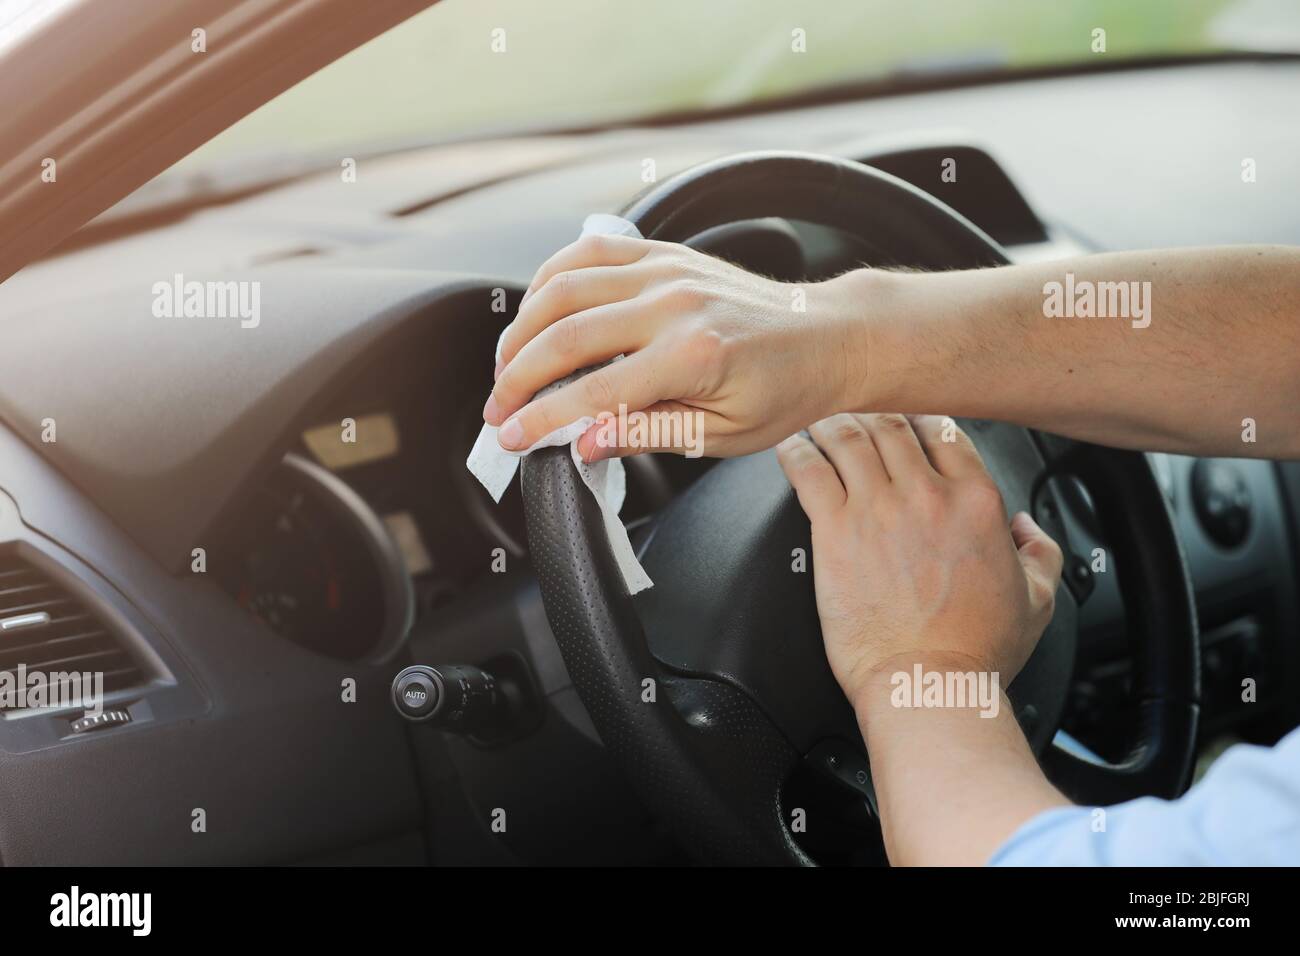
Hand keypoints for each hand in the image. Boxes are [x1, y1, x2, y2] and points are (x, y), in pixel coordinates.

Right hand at [482, 234, 866, 459]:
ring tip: (505, 365)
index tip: (510, 437)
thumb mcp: (723, 435)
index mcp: (693, 356)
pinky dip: (550, 278)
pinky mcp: (664, 252)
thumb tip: (584, 444)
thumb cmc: (784, 390)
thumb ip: (649, 433)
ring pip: (564, 286)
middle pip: (564, 334)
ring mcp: (666, 270)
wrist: (827, 337)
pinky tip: (535, 310)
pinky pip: (588, 252)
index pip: (593, 392)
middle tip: (497, 408)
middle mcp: (674, 304)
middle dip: (516, 376)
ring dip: (522, 327)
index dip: (540, 418)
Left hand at [776, 413, 1062, 709]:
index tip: (903, 419)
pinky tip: (789, 445)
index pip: (943, 432)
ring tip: (817, 419)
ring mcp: (877, 508)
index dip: (918, 418)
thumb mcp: (1038, 599)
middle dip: (871, 412)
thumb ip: (1039, 551)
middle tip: (854, 412)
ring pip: (848, 437)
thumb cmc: (975, 651)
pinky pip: (808, 470)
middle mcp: (926, 494)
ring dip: (830, 421)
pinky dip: (795, 450)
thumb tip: (1026, 528)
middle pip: (891, 424)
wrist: (928, 684)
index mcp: (976, 501)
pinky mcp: (834, 530)